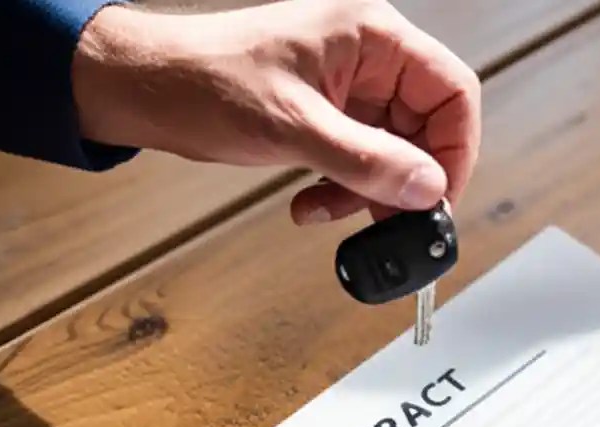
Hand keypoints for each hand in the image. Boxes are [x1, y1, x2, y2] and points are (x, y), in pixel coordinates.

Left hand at [73, 0, 480, 224]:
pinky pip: (361, 157)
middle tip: (391, 220)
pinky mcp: (328, 111)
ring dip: (370, 191)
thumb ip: (367, 161)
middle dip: (406, 179)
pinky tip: (314, 203)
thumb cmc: (203, 81)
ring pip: (394, 149)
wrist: (144, 89)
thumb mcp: (292, 127)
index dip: (455, 150)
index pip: (452, 90)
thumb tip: (427, 188)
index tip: (438, 198)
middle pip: (427, 125)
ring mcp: (349, 84)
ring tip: (332, 210)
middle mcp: (368, 54)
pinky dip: (346, 188)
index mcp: (371, 33)